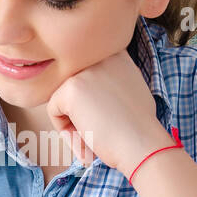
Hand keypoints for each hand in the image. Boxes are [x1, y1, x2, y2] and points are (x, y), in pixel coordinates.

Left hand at [45, 48, 174, 174]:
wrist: (143, 145)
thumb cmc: (138, 128)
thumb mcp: (130, 88)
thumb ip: (110, 80)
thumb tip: (89, 88)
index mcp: (114, 52)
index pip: (85, 77)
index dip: (92, 102)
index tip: (108, 117)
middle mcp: (99, 55)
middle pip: (72, 86)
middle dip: (81, 111)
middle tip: (100, 130)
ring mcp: (84, 70)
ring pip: (62, 98)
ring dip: (73, 121)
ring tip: (95, 135)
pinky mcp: (71, 88)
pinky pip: (53, 110)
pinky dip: (65, 130)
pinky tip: (88, 136)